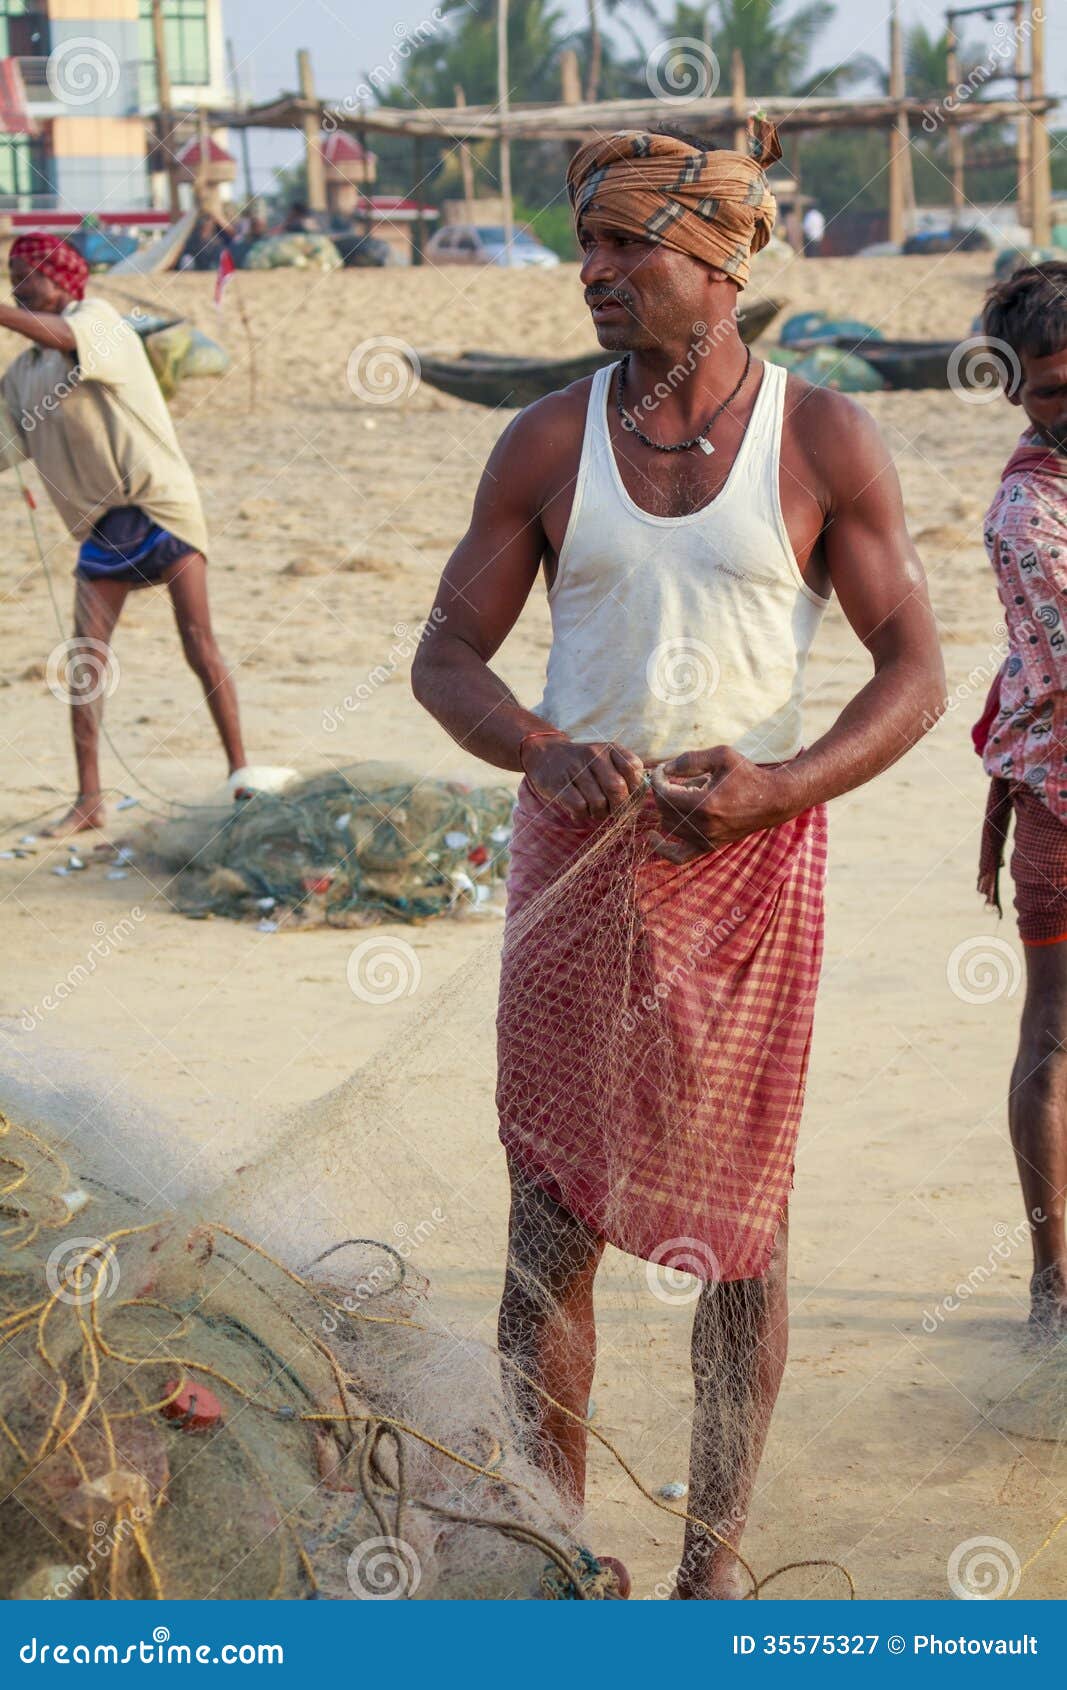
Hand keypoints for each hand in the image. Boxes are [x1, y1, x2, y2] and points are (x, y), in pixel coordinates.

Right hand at [522, 736, 644, 822]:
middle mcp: (594, 755)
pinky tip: (580, 812)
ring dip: (599, 814)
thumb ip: (624, 772)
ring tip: (594, 811)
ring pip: (598, 802)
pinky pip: (579, 807)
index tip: (628, 796)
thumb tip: (641, 797)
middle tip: (613, 811)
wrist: (544, 754)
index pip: (633, 768)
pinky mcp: (559, 783)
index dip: (635, 787)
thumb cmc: (582, 763)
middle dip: (618, 807)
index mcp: (609, 749)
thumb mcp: (604, 758)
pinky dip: (582, 815)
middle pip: (617, 789)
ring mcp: (575, 768)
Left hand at [649, 745, 797, 861]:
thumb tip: (664, 769)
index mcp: (705, 804)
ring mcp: (706, 840)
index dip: (657, 779)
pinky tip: (652, 837)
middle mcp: (704, 826)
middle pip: (663, 810)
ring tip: (685, 794)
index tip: (662, 770)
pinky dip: (662, 848)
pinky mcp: (708, 847)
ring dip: (669, 808)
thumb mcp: (721, 756)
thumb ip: (690, 760)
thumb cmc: (747, 775)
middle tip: (671, 778)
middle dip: (662, 791)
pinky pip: (678, 856)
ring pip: (668, 825)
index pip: (664, 794)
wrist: (772, 800)